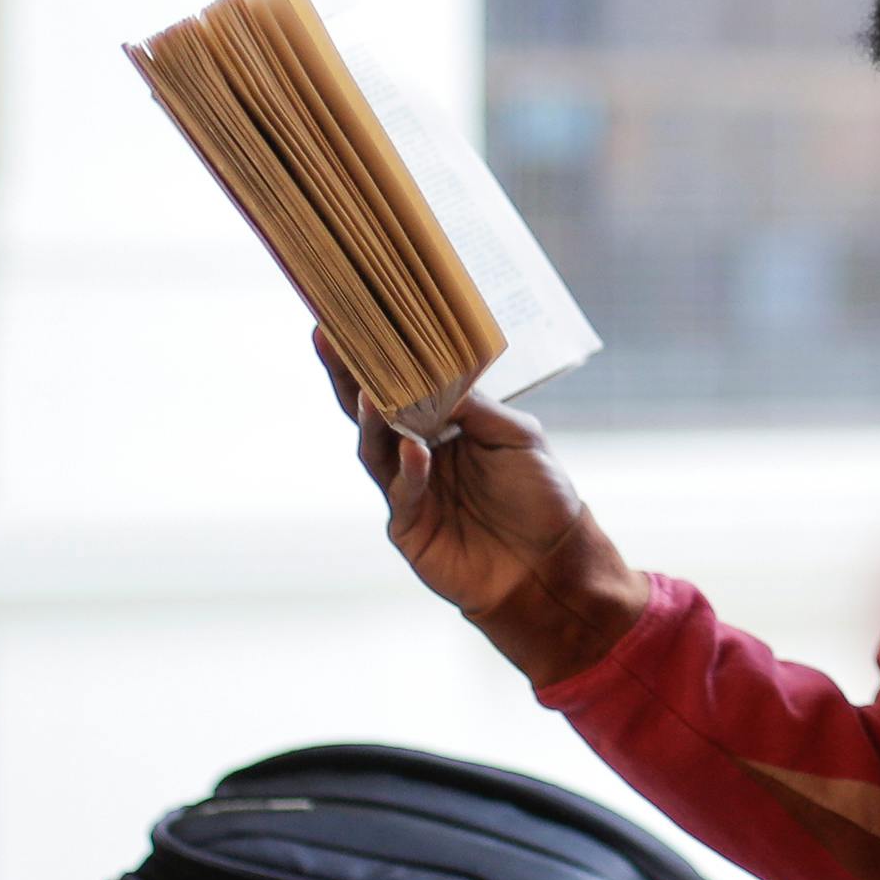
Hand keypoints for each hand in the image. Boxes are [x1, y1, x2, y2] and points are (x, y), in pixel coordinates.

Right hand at [316, 330, 647, 687]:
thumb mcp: (518, 436)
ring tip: (369, 393)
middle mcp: (417, 451)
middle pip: (370, 409)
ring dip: (371, 420)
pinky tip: (415, 451)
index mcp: (443, 424)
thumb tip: (432, 373)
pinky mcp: (408, 528)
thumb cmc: (540, 496)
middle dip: (347, 375)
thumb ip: (475, 406)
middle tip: (328, 337)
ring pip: (374, 448)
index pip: (402, 382)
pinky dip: (408, 469)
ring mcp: (408, 490)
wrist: (551, 564)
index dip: (378, 354)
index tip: (353, 315)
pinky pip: (402, 492)